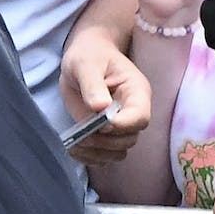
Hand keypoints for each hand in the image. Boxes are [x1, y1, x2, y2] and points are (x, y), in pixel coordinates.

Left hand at [60, 37, 151, 164]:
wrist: (86, 57)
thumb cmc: (90, 55)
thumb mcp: (87, 64)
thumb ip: (93, 84)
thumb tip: (100, 107)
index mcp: (136, 92)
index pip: (140, 117)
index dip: (123, 125)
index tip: (100, 122)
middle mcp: (132, 112)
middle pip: (129, 138)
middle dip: (105, 140)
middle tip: (83, 132)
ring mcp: (118, 125)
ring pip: (118, 151)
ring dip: (97, 152)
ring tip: (76, 143)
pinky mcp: (104, 134)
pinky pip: (104, 156)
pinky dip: (89, 158)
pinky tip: (74, 148)